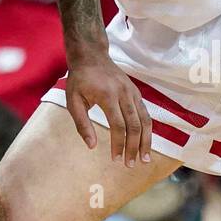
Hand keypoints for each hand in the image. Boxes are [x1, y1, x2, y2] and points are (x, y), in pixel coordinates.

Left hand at [63, 50, 153, 167]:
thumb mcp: (73, 100)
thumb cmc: (80, 80)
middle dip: (134, 148)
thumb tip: (92, 146)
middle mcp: (124, 94)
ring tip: (145, 159)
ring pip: (145, 120)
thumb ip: (81, 124)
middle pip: (135, 125)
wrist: (91, 55)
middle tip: (131, 165)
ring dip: (146, 141)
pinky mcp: (136, 92)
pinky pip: (145, 114)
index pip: (118, 126)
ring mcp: (133, 92)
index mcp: (108, 96)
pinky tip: (145, 142)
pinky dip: (147, 130)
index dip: (119, 145)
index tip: (115, 159)